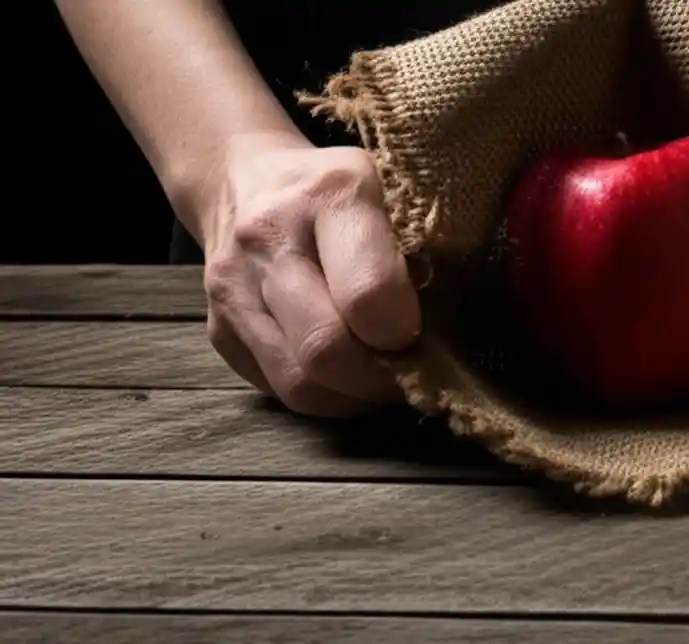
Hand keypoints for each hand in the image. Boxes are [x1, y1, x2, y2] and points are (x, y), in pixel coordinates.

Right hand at [197, 132, 421, 416]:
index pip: (368, 295)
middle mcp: (270, 239)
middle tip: (409, 373)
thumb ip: (422, 251)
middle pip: (326, 349)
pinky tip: (346, 376)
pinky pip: (279, 391)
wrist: (242, 180)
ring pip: (300, 384)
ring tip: (380, 378)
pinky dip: (324, 396)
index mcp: (330, 195)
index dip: (403, 333)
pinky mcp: (219, 330)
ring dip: (352, 396)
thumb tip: (447, 336)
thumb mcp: (394, 192)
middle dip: (379, 379)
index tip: (420, 335)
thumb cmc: (341, 192)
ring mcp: (234, 289)